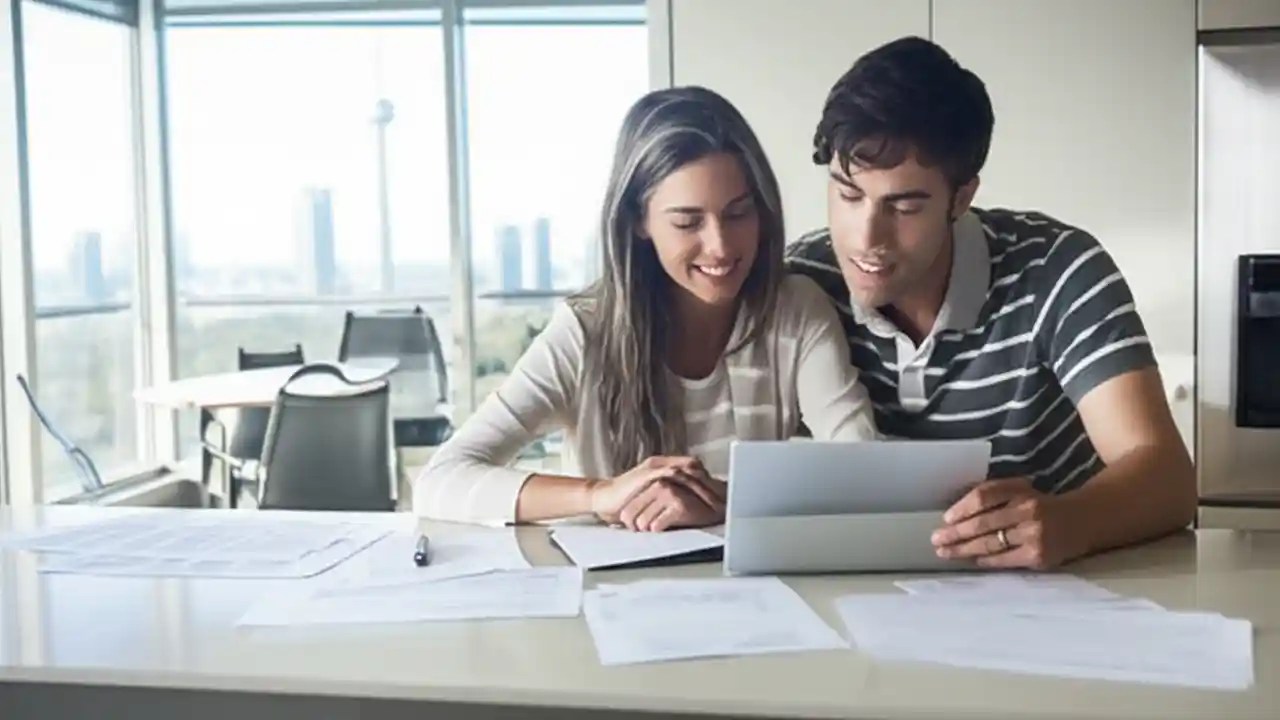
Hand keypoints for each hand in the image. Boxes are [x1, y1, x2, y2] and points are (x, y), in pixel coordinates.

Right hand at [588, 456, 720, 524]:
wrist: (604, 499)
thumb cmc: (628, 500)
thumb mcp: (653, 496)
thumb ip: (669, 494)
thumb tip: (691, 505)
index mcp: (664, 466)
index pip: (693, 468)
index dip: (709, 480)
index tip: (723, 495)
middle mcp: (661, 464)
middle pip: (694, 467)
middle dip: (711, 482)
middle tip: (725, 498)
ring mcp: (654, 468)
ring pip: (685, 470)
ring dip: (702, 485)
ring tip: (714, 500)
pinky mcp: (647, 475)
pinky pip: (670, 476)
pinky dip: (685, 484)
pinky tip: (695, 494)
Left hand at [930, 477, 1086, 569]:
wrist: (1082, 520)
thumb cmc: (1041, 505)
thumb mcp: (1022, 490)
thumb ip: (994, 496)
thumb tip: (956, 514)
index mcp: (1020, 490)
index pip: (984, 496)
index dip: (962, 507)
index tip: (945, 518)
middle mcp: (1027, 510)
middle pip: (982, 523)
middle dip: (955, 533)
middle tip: (936, 540)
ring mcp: (1034, 534)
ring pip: (990, 543)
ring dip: (963, 549)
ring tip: (946, 553)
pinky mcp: (1039, 556)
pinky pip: (1004, 559)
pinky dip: (986, 560)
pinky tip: (973, 561)